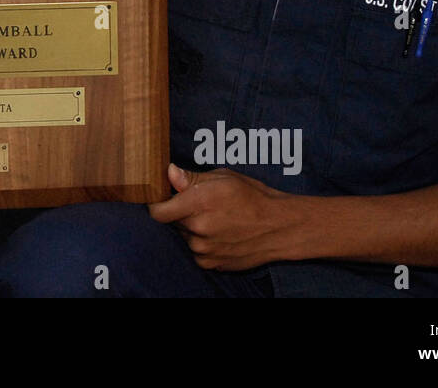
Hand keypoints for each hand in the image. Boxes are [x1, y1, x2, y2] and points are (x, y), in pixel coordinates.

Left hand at [148, 163, 299, 269]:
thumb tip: (169, 173)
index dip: (157, 205)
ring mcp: (204, 249)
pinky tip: (221, 234)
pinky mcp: (212, 263)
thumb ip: (192, 178)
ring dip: (193, 229)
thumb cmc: (253, 196)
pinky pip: (197, 252)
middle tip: (201, 205)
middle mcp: (198, 228)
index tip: (163, 199)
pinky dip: (203, 244)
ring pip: (185, 237)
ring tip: (216, 219)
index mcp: (198, 202)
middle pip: (172, 222)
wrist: (280, 227)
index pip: (158, 211)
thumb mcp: (223, 177)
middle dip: (181, 213)